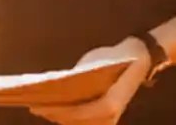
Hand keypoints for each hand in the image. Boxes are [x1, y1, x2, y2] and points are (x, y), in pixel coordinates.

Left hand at [27, 38, 151, 124]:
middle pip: (82, 121)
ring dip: (60, 117)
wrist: (140, 58)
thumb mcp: (98, 61)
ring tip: (40, 108)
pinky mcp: (108, 118)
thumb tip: (58, 83)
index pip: (91, 110)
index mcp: (116, 99)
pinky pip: (85, 122)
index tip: (47, 106)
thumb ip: (81, 75)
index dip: (69, 111)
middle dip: (57, 114)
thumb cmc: (117, 57)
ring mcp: (112, 118)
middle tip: (35, 106)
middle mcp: (115, 113)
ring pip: (82, 124)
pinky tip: (52, 111)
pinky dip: (68, 118)